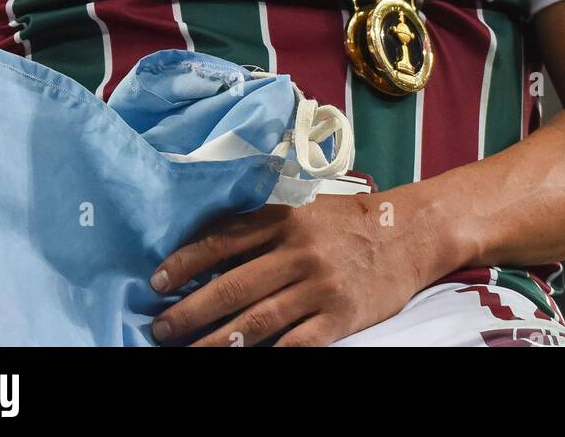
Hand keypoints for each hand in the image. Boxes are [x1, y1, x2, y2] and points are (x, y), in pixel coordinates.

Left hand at [148, 193, 435, 347]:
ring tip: (188, 352)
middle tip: (161, 327)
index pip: (223, 240)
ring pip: (257, 321)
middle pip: (233, 286)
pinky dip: (268, 355)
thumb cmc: (346, 220)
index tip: (157, 281)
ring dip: (216, 341)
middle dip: (191, 310)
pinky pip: (296, 343)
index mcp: (286, 217)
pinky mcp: (338, 317)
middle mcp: (299, 250)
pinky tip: (244, 361)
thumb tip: (207, 245)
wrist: (406, 234)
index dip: (186, 262)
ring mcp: (319, 286)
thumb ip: (261, 220)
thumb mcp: (304, 204)